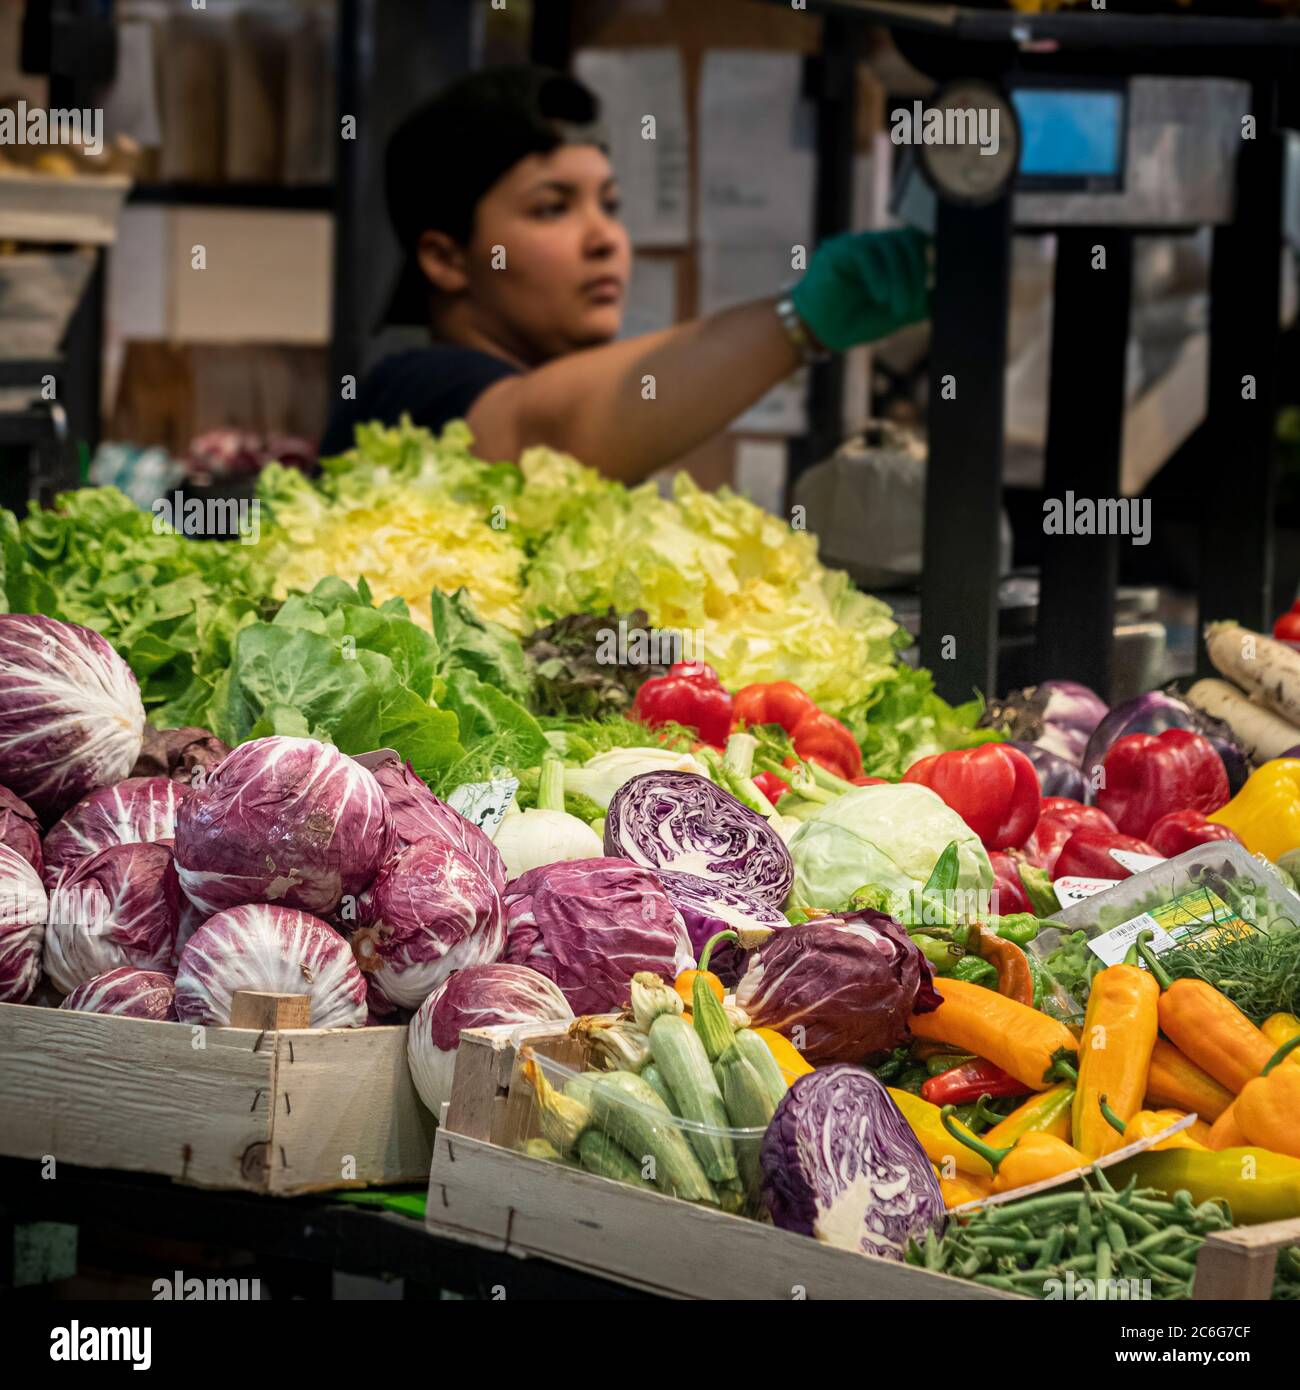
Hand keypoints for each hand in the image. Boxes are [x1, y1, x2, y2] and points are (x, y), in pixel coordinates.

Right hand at [791, 227, 930, 352]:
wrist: (821, 333)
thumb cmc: (857, 322)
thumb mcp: (898, 313)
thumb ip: (922, 302)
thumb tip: (947, 297)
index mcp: (889, 255)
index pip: (915, 241)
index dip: (928, 254)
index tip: (938, 275)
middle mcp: (873, 244)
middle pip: (905, 243)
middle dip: (913, 276)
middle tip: (909, 307)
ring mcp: (854, 244)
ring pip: (887, 247)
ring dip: (897, 280)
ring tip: (895, 308)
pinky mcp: (836, 250)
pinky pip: (864, 253)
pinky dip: (877, 275)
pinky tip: (879, 296)